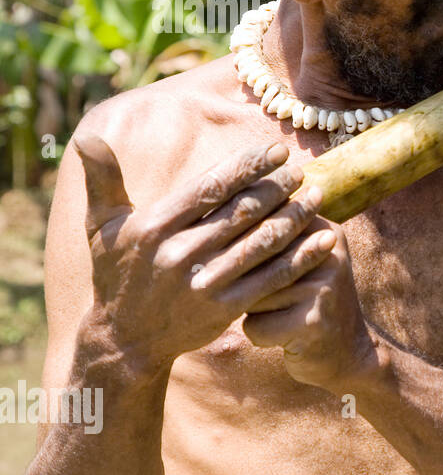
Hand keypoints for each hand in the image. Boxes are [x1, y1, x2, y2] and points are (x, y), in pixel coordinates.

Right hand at [78, 136, 334, 374]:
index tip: (274, 150)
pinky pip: (272, 278)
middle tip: (300, 169)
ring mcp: (205, 281)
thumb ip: (102, 180)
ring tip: (317, 195)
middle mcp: (179, 253)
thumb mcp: (100, 226)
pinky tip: (324, 239)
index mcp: (154, 226)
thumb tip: (87, 135)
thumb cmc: (116, 273)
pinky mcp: (226, 308)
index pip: (210, 187)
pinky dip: (301, 257)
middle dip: (276, 187)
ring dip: (295, 216)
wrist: (125, 339)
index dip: (247, 166)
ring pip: (261, 242)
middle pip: (242, 211)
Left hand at [242, 221, 372, 391]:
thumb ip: (271, 239)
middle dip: (248, 284)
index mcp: (322, 229)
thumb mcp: (302, 262)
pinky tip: (285, 336)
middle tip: (269, 298)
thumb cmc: (309, 302)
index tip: (254, 273)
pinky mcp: (312, 322)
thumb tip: (216, 228)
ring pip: (249, 295)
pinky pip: (255, 326)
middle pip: (251, 261)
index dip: (242, 250)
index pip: (262, 226)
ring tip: (285, 316)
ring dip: (254, 311)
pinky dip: (259, 335)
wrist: (351, 353)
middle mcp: (327, 252)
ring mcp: (322, 287)